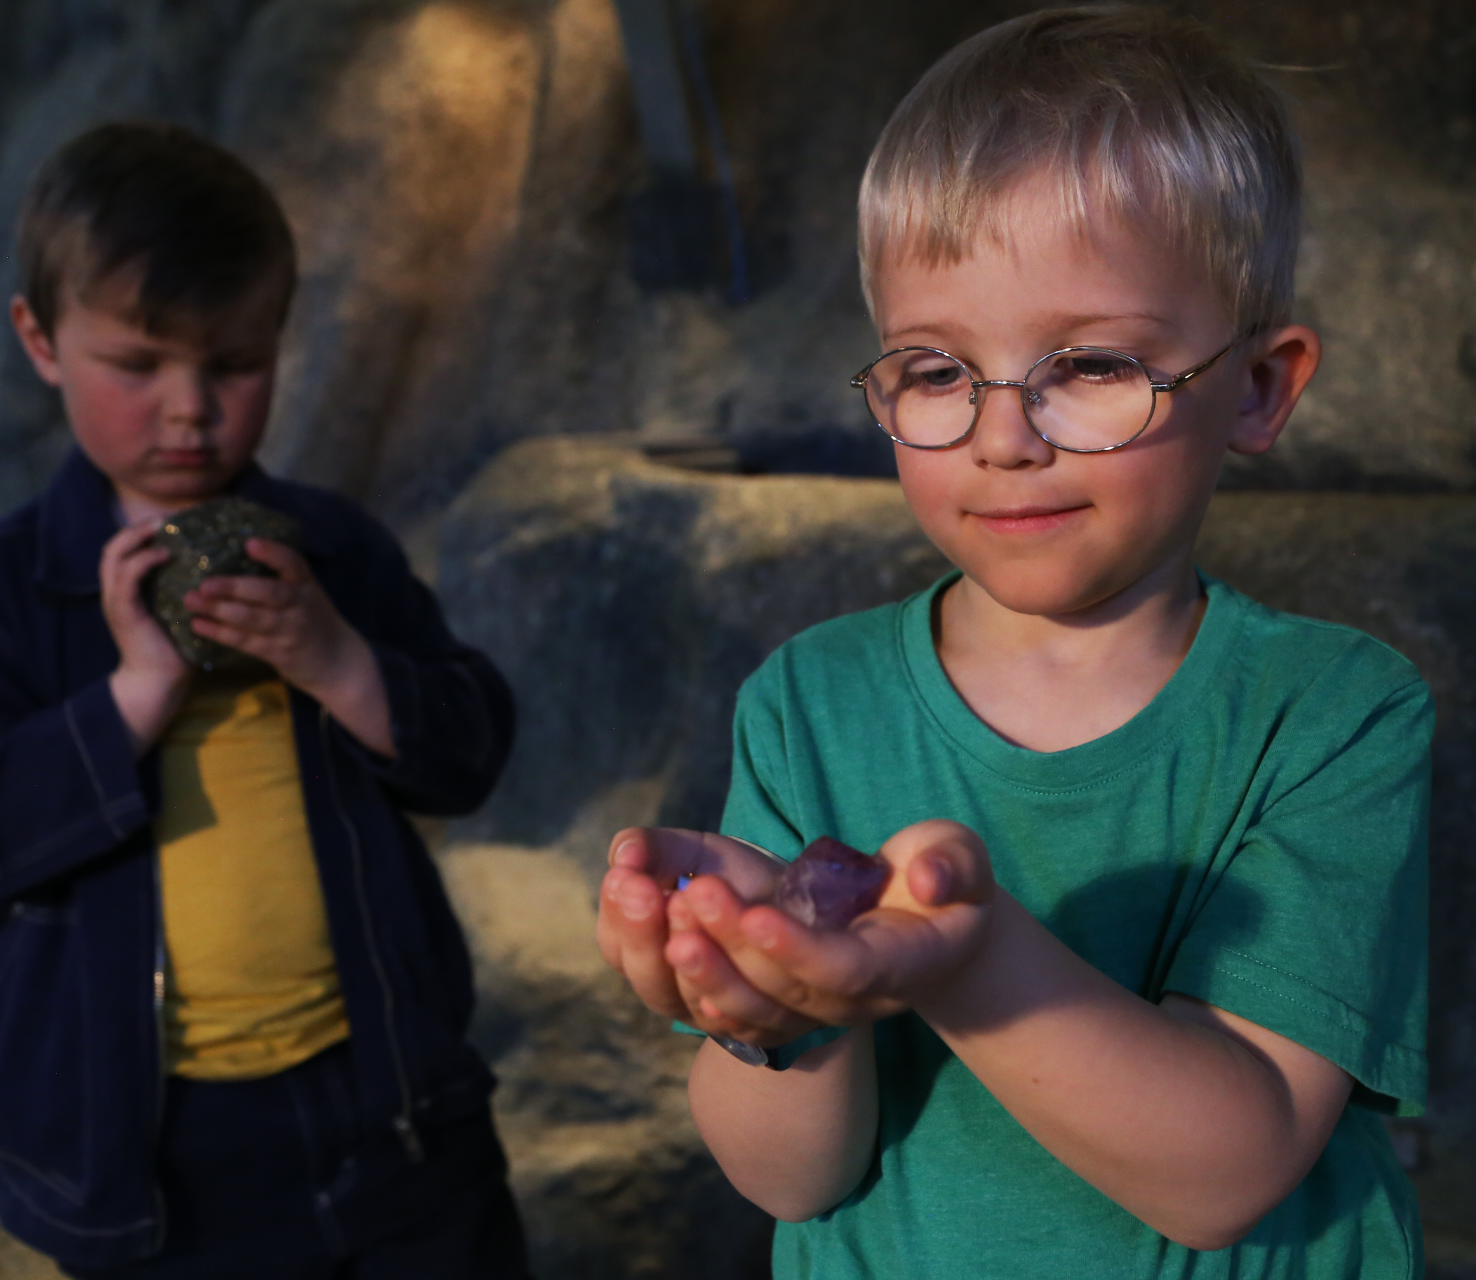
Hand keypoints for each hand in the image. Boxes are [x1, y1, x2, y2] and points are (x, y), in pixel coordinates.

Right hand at [101, 519, 190, 752]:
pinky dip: (144, 561)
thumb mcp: (180, 610)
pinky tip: (165, 555)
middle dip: (139, 527)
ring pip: (115, 555)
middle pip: (114, 545)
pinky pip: (127, 578)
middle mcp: (115, 591)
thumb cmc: (175, 648)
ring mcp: (116, 601)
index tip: (171, 520)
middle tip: (168, 519)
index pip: (124, 548)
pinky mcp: (124, 612)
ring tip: (165, 529)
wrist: (158, 683)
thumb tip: (215, 566)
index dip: (142, 530)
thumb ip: (184, 588)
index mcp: (127, 589)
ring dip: (139, 538)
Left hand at [187, 539, 394, 754]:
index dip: (272, 553)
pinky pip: (245, 641)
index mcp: (305, 584)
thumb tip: (231, 551)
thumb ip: (278, 577)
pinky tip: (198, 625)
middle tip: (204, 584)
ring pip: (252, 619)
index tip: (249, 543)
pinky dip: (220, 633)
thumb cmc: (311, 618)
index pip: (293, 563)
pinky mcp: (278, 652)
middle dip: (234, 587)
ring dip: (219, 611)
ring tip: (190, 601)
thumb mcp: (304, 593)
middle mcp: (300, 605)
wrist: (336, 660)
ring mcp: (289, 630)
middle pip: (267, 593)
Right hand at [596, 827, 820, 1043]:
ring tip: (691, 901)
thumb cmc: (743, 883)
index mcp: (657, 961)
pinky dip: (750, 978)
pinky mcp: (783, 1021)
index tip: (625, 876)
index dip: (620, 918)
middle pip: (654, 986)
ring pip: (704, 1002)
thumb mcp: (698, 855)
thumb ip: (658, 851)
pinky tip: (745, 937)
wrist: (814, 904)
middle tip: (646, 890)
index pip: (620, 951)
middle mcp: (687, 1000)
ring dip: (698, 958)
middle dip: (646, 936)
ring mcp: (733, 1018)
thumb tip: (624, 854)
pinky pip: (762, 1013)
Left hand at [674, 820, 994, 1028]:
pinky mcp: (785, 1006)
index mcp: (903, 966)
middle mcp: (856, 1002)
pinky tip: (662, 940)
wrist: (926, 924)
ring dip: (706, 969)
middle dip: (736, 946)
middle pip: (787, 991)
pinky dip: (695, 983)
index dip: (800, 949)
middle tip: (694, 893)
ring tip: (668, 914)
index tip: (756, 914)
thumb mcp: (961, 857)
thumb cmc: (944, 877)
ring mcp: (817, 1010)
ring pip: (753, 1009)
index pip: (845, 970)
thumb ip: (953, 864)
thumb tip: (928, 879)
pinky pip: (734, 1011)